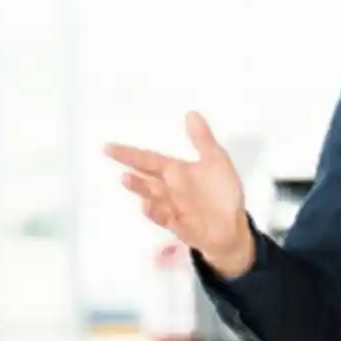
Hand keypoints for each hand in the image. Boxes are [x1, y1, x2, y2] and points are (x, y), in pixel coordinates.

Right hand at [104, 111, 253, 276]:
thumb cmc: (222, 194)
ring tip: (126, 177)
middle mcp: (170, 188)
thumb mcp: (216, 162)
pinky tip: (147, 204)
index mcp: (176, 172)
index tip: (108, 147)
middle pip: (146, 177)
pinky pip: (163, 218)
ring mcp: (172, 207)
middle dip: (130, 167)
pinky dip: (155, 212)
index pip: (149, 160)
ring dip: (140, 188)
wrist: (232, 227)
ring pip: (152, 196)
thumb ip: (203, 140)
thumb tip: (192, 113)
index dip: (130, 154)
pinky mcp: (178, 225)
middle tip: (110, 155)